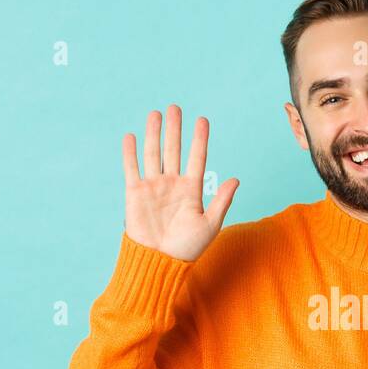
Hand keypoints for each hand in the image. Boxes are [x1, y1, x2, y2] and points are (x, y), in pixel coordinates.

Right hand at [121, 105, 238, 260]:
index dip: (199, 139)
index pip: (196, 158)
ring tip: (156, 114)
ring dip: (154, 134)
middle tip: (175, 107)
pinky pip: (132, 168)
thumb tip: (237, 179)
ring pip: (154, 154)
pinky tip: (131, 136)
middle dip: (175, 129)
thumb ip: (222, 201)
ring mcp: (153, 187)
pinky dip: (130, 153)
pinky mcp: (135, 193)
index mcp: (191, 190)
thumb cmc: (187, 248)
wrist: (160, 261)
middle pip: (174, 150)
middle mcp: (172, 184)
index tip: (202, 120)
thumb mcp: (210, 224)